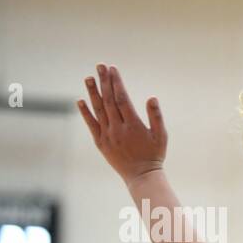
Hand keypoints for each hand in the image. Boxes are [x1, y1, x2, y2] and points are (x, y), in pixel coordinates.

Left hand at [77, 64, 167, 183]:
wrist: (142, 176)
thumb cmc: (154, 155)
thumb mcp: (161, 136)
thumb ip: (156, 116)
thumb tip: (152, 97)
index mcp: (133, 125)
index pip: (122, 98)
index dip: (117, 82)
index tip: (113, 69)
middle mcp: (118, 129)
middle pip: (109, 100)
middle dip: (104, 81)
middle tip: (100, 66)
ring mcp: (107, 135)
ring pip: (98, 110)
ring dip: (93, 92)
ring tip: (89, 77)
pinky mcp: (100, 142)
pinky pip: (91, 124)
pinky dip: (85, 112)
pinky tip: (81, 100)